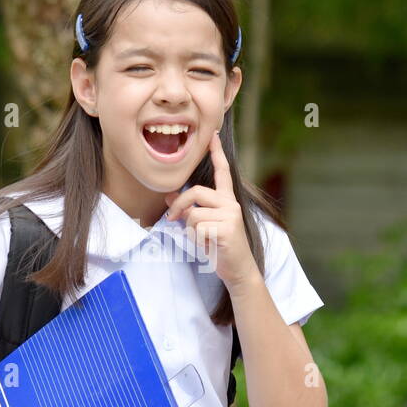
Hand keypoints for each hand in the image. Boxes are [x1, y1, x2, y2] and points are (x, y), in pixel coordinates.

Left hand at [164, 130, 258, 289]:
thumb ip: (189, 208)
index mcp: (227, 200)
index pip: (222, 172)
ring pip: (193, 214)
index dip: (216, 154)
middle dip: (179, 204)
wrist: (238, 270)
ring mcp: (231, 216)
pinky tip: (209, 247)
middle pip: (195, 192)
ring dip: (190, 229)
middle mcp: (231, 204)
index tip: (213, 137)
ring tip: (202, 239)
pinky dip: (196, 240)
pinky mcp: (227, 229)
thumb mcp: (203, 225)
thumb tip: (168, 196)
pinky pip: (198, 229)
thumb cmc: (220, 247)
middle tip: (171, 218)